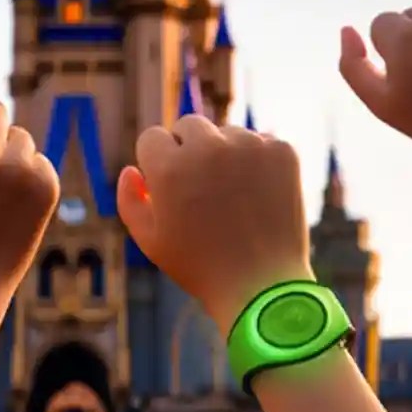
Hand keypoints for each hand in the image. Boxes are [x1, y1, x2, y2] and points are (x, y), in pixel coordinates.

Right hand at [116, 115, 313, 333]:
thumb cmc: (200, 267)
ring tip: (234, 197)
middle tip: (203, 190)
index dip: (158, 164)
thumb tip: (132, 169)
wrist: (262, 285)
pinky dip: (258, 162)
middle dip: (190, 151)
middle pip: (189, 126)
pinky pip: (261, 142)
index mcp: (170, 166)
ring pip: (227, 134)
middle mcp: (208, 147)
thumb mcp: (150, 240)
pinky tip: (258, 194)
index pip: (153, 137)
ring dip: (225, 154)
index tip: (171, 188)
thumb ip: (129, 200)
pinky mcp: (281, 151)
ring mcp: (248, 146)